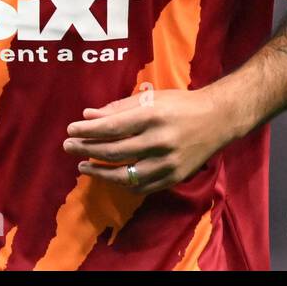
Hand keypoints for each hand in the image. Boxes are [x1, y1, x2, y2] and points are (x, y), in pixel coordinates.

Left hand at [62, 87, 232, 194]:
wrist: (218, 120)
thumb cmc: (181, 104)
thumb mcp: (151, 98)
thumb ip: (119, 108)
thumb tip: (87, 116)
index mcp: (153, 116)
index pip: (112, 128)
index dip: (87, 131)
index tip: (70, 130)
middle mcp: (160, 141)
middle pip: (114, 152)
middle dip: (86, 149)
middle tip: (68, 147)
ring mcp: (168, 163)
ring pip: (124, 175)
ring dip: (99, 172)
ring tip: (83, 166)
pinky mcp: (174, 178)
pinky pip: (141, 187)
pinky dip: (122, 183)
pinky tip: (110, 175)